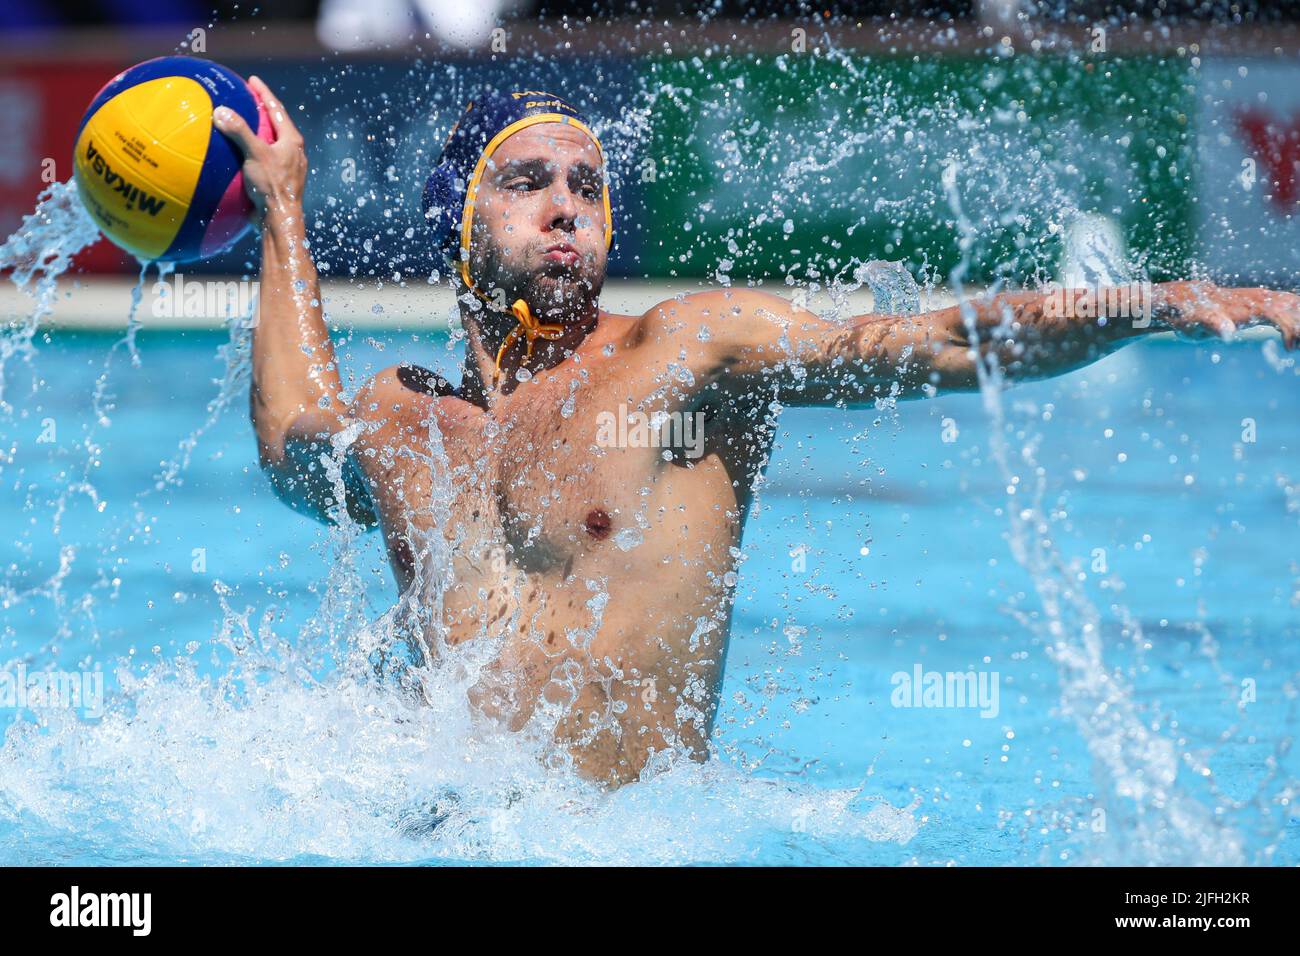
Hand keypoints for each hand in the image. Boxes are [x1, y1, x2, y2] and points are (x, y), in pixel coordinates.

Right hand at [212, 76, 303, 224]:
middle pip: (277, 124)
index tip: (252, 80)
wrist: (280, 219)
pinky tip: (238, 154)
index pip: (277, 109)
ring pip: (272, 143)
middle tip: (247, 98)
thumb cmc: (272, 186)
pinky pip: (265, 159)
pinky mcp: (280, 181)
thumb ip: (239, 132)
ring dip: (257, 132)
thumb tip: (221, 111)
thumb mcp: (255, 154)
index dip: (264, 93)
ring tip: (241, 123)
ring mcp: (289, 167)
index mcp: (292, 141)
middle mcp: (294, 152)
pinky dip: (252, 151)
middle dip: (262, 111)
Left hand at [1159, 281, 1299, 349]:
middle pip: (1291, 306)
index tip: (1289, 349)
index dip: (1290, 329)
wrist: (1185, 300)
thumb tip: (1227, 330)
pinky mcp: (1260, 300)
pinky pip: (1286, 303)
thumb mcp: (1196, 322)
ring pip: (1291, 302)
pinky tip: (1295, 332)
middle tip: (1297, 347)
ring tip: (1296, 344)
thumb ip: (1213, 324)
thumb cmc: (1189, 315)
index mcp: (1246, 306)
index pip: (1278, 314)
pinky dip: (1295, 313)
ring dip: (1299, 318)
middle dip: (1299, 324)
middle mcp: (1256, 298)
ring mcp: (1260, 297)